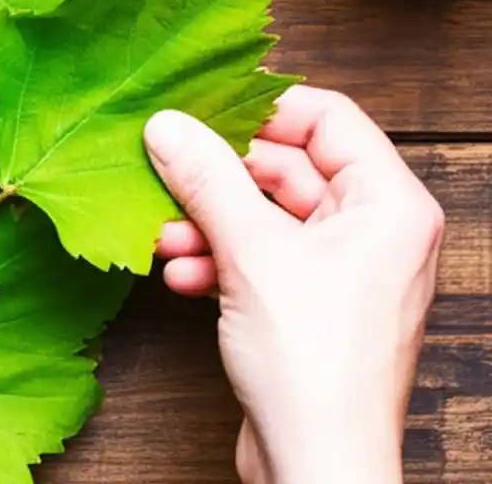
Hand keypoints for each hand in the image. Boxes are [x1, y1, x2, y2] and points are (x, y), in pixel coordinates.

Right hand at [143, 85, 443, 483]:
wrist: (317, 465)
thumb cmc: (315, 365)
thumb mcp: (251, 253)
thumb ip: (207, 179)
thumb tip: (167, 125)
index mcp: (389, 205)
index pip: (329, 119)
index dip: (264, 108)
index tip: (203, 107)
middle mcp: (374, 233)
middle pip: (288, 170)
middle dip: (220, 176)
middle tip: (165, 170)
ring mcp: (342, 273)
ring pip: (265, 218)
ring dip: (209, 222)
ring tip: (164, 235)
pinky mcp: (309, 308)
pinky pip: (260, 260)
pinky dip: (219, 260)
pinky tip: (182, 274)